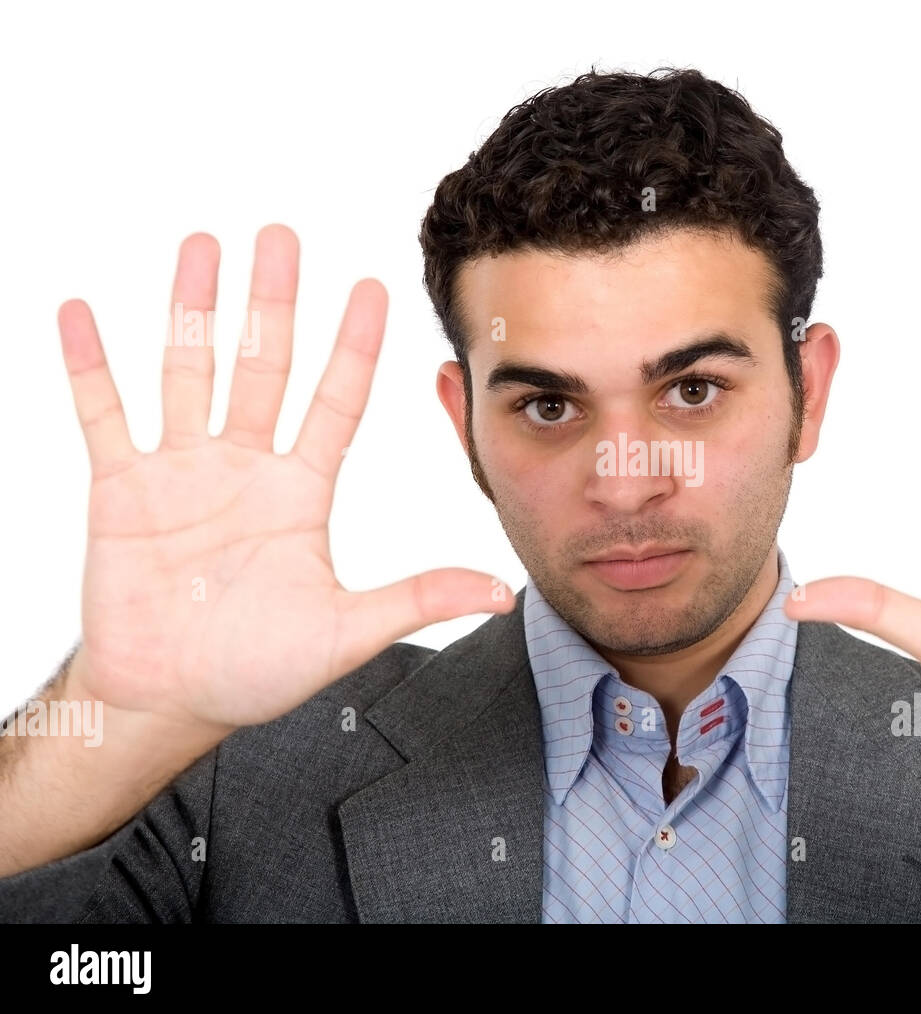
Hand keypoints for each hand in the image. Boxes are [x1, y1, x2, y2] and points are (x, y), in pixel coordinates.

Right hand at [60, 225, 513, 729]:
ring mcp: (181, 471)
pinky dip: (91, 367)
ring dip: (193, 309)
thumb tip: (500, 591)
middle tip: (283, 235)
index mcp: (299, 491)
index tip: (374, 289)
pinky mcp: (120, 490)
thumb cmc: (254, 669)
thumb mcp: (345, 632)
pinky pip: (104, 416)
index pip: (335, 401)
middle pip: (262, 365)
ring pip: (188, 371)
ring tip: (203, 244)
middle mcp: (244, 466)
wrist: (169, 700)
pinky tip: (81, 313)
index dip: (354, 348)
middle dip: (273, 301)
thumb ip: (416, 599)